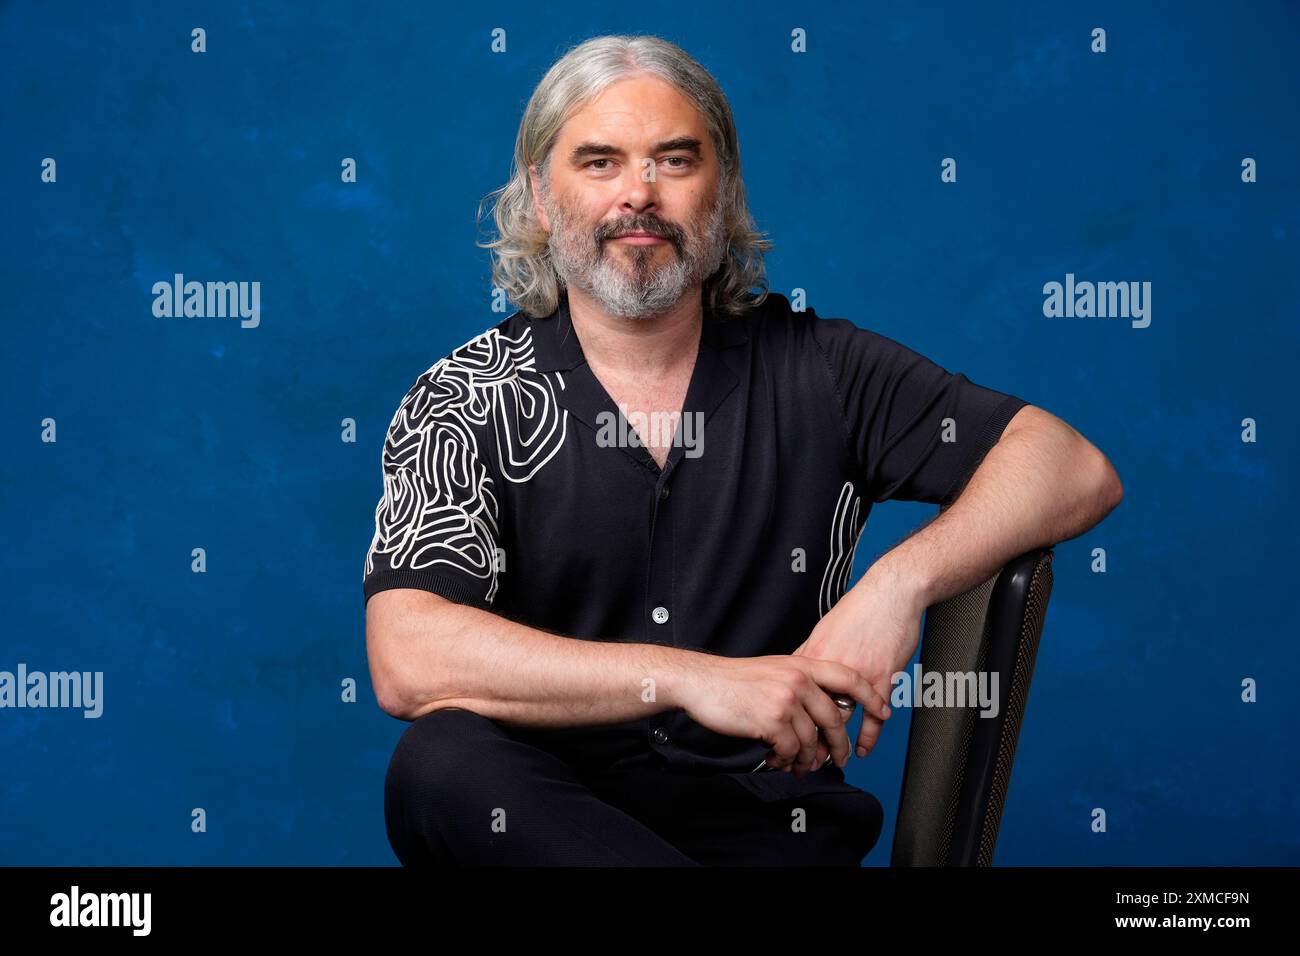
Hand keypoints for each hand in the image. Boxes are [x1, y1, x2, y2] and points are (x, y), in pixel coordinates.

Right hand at [678, 654, 891, 776]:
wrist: (701, 682)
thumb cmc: (733, 679)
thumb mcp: (774, 669)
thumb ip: (800, 681)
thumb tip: (823, 706)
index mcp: (802, 664)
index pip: (848, 678)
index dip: (870, 695)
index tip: (883, 711)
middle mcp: (798, 680)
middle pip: (834, 719)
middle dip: (839, 746)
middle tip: (839, 759)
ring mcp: (786, 700)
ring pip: (812, 740)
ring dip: (808, 760)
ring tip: (800, 766)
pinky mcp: (771, 720)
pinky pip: (791, 750)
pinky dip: (787, 761)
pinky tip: (778, 760)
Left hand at [793, 563, 925, 762]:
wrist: (891, 592)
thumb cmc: (861, 609)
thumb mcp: (825, 629)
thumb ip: (812, 654)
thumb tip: (796, 670)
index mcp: (813, 655)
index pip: (795, 696)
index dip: (789, 720)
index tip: (784, 737)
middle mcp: (830, 667)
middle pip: (813, 711)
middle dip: (808, 738)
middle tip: (805, 758)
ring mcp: (856, 674)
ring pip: (841, 717)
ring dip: (836, 742)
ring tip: (831, 758)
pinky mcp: (881, 677)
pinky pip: (872, 716)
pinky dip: (867, 736)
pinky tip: (862, 748)